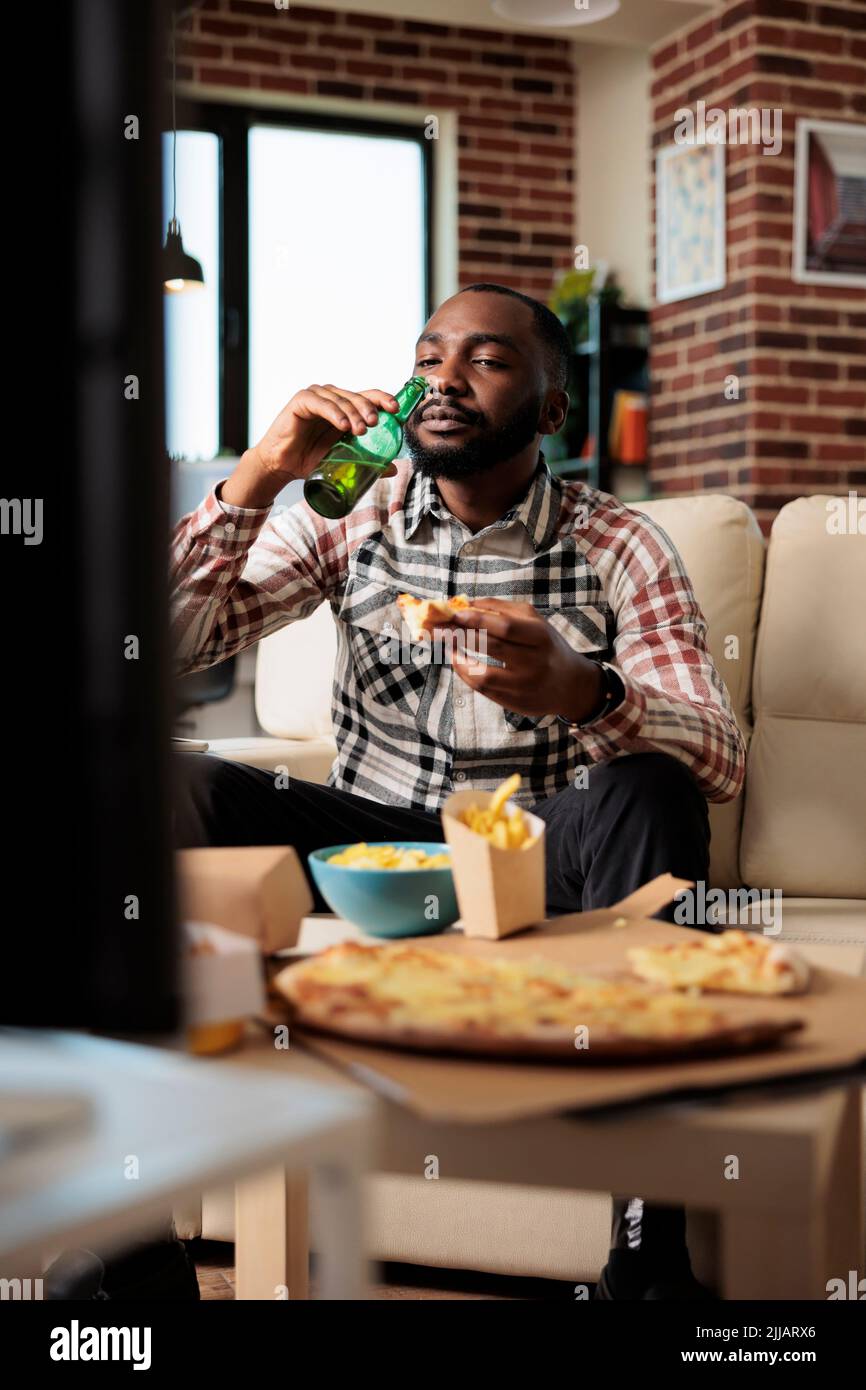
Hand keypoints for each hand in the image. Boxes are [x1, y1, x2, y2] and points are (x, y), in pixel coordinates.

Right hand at [222, 385, 399, 507]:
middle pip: (356, 396)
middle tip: (375, 424)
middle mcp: (332, 399)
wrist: (281, 466)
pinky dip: (333, 413)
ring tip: (361, 430)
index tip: (396, 409)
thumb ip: (367, 462)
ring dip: (353, 413)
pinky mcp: (301, 401)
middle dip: (369, 408)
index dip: (382, 399)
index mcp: (345, 409)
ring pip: (341, 399)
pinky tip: (343, 425)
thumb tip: (393, 468)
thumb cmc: (310, 460)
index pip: (368, 397)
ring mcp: (316, 397)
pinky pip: (320, 403)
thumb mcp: (343, 462)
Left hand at [448, 598, 604, 722]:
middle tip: (439, 628)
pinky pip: (483, 690)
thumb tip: (464, 603)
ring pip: (483, 675)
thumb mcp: (533, 621)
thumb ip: (501, 609)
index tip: (454, 614)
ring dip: (459, 660)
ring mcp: (525, 686)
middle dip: (461, 636)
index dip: (477, 619)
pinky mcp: (516, 703)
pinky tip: (458, 662)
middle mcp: (535, 662)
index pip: (505, 626)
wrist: (571, 684)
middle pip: (491, 647)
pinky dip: (466, 675)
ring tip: (447, 647)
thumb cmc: (546, 645)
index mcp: (540, 637)